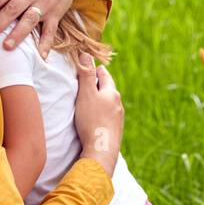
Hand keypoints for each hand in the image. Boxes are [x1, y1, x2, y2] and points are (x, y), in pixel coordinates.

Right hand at [74, 56, 123, 177]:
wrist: (102, 150)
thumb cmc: (92, 120)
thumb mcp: (85, 94)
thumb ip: (85, 74)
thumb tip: (85, 54)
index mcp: (111, 92)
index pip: (104, 75)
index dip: (96, 69)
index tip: (90, 66)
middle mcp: (118, 104)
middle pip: (108, 89)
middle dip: (99, 84)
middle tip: (90, 81)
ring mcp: (118, 118)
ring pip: (109, 103)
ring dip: (101, 100)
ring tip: (92, 100)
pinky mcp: (115, 130)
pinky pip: (108, 116)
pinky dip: (102, 113)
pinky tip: (96, 118)